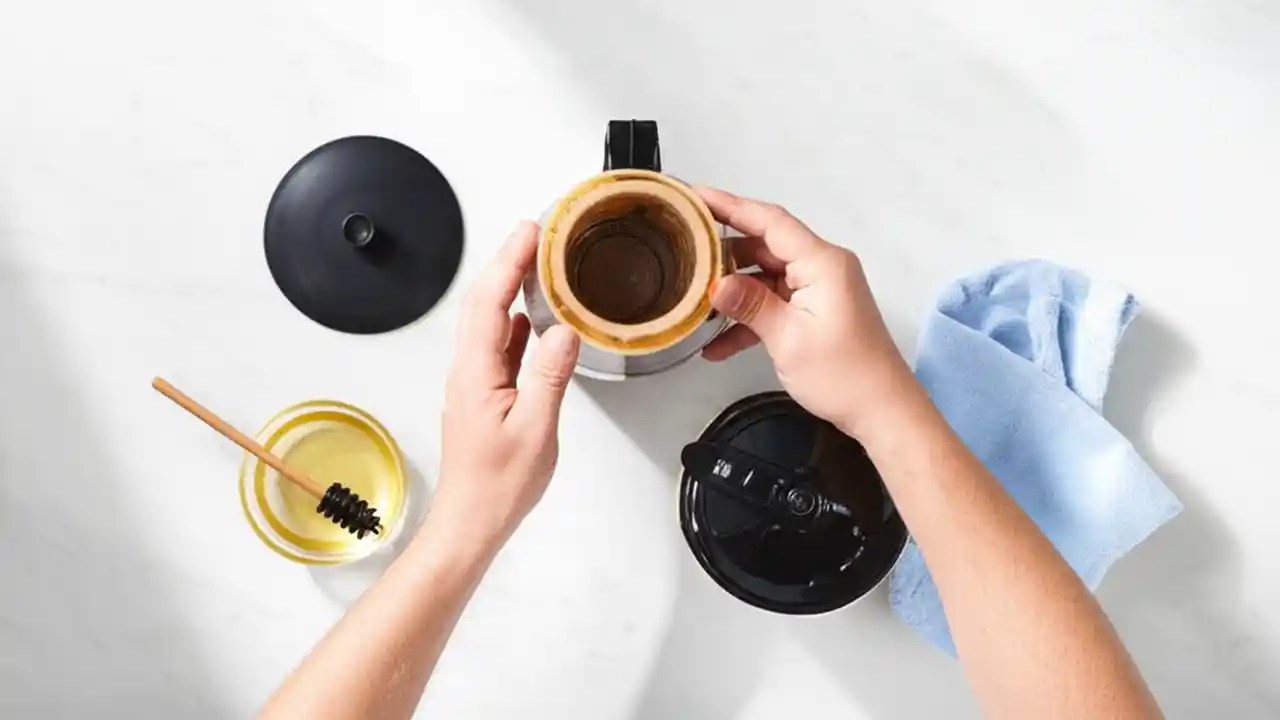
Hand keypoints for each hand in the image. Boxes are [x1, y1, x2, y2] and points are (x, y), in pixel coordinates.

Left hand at [436, 221, 580, 546]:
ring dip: (508, 289)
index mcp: (475, 374)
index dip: (509, 262)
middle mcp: (467, 372)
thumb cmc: (497, 486)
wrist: (470, 522)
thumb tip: (562, 331)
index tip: (529, 231)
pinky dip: (513, 322)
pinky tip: (531, 320)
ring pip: (488, 322)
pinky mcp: (482, 396)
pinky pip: (497, 346)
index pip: (489, 302)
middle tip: (534, 234)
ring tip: (535, 265)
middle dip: (507, 263)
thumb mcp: (535, 429)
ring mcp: (473, 384)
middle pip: (482, 303)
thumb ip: (549, 376)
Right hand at [697, 186, 915, 439]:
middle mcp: (822, 267)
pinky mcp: (816, 311)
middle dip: (723, 250)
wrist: (882, 411)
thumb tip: (716, 285)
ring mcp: (819, 289)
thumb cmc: (845, 375)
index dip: (729, 205)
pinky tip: (718, 343)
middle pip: (764, 245)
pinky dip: (749, 318)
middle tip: (684, 248)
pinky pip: (775, 303)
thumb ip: (750, 305)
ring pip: (765, 275)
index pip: (769, 221)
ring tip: (695, 299)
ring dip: (734, 290)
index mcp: (822, 262)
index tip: (695, 195)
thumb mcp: (788, 339)